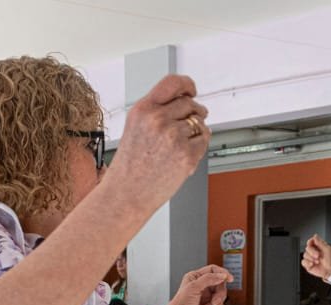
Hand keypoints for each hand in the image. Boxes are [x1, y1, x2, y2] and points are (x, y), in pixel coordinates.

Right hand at [102, 74, 208, 218]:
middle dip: (193, 114)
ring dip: (195, 133)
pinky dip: (198, 148)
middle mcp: (157, 119)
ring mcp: (173, 136)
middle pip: (189, 104)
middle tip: (186, 128)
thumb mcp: (135, 129)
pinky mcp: (186, 153)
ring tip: (178, 148)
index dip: (187, 85)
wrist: (125, 195)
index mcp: (142, 110)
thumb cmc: (129, 167)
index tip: (192, 90)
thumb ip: (157, 111)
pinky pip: (204, 140)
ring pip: (199, 122)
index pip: (172, 83)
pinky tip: (182, 157)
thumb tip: (186, 101)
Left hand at [160, 265, 231, 304]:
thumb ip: (209, 279)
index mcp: (196, 277)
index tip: (230, 278)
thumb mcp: (194, 287)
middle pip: (220, 284)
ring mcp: (206, 296)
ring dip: (214, 304)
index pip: (213, 270)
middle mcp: (201, 285)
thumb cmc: (181, 304)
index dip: (222, 273)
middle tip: (213, 301)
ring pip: (221, 296)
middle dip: (218, 295)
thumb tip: (222, 275)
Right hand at [301, 236, 330, 279]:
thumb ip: (320, 242)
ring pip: (305, 255)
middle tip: (318, 255)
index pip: (311, 241)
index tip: (311, 243)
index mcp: (318, 246)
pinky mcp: (308, 264)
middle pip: (307, 248)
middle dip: (312, 252)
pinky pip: (303, 262)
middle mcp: (313, 251)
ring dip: (311, 258)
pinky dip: (307, 263)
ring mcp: (310, 258)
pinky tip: (312, 264)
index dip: (310, 241)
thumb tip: (315, 236)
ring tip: (317, 261)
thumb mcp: (327, 249)